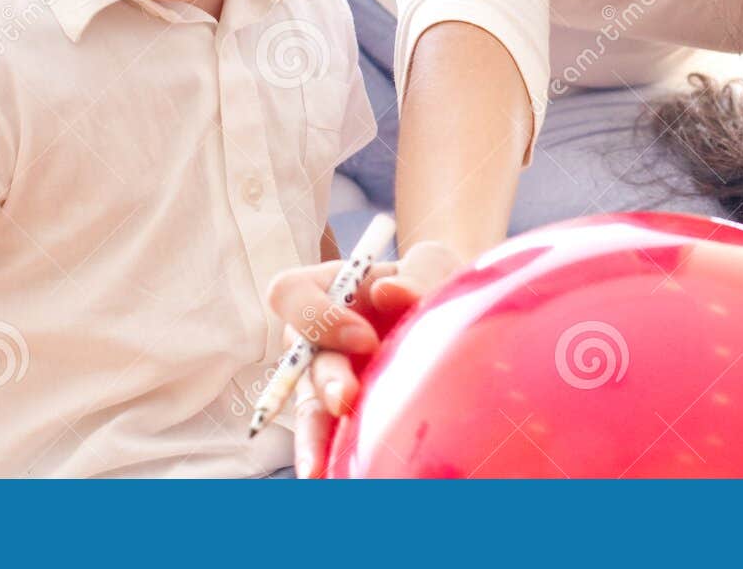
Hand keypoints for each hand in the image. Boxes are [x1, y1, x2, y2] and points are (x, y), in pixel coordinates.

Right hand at [265, 239, 461, 476]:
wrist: (452, 318)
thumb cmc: (431, 283)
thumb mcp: (432, 265)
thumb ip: (416, 273)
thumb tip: (387, 292)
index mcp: (329, 289)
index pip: (290, 293)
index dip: (316, 315)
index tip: (363, 335)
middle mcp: (318, 335)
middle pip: (300, 357)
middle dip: (325, 380)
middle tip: (348, 399)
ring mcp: (327, 377)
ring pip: (308, 405)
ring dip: (314, 433)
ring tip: (319, 467)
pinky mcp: (342, 413)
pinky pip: (323, 437)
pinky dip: (322, 456)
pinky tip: (327, 477)